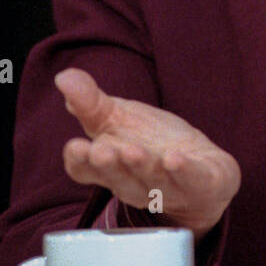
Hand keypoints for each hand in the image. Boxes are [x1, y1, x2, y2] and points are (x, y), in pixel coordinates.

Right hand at [55, 68, 240, 238]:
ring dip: (143, 166)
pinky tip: (175, 159)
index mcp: (110, 168)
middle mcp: (135, 183)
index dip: (80, 161)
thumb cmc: (151, 143)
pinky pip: (192, 181)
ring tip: (134, 152)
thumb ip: (90, 102)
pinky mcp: (202, 185)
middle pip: (118, 178)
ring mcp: (169, 188)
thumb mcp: (118, 117)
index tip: (75, 147)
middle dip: (109, 165)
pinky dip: (183, 171)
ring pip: (152, 181)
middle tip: (101, 151)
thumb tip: (63, 77)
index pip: (85, 170)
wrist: (202, 170)